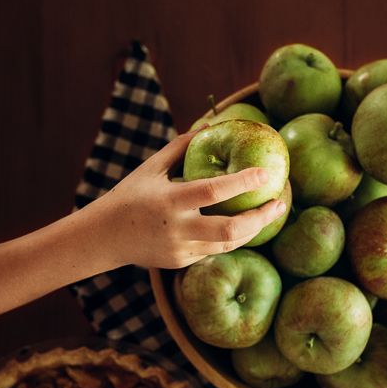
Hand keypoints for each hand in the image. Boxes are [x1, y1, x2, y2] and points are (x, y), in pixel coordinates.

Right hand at [70, 128, 286, 269]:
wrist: (106, 237)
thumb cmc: (130, 196)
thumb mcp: (151, 168)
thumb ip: (180, 147)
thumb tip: (211, 125)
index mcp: (170, 201)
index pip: (214, 191)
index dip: (243, 182)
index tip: (266, 173)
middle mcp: (178, 228)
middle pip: (231, 230)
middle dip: (261, 218)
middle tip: (280, 204)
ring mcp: (181, 250)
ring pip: (229, 245)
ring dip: (253, 231)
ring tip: (270, 215)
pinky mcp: (182, 263)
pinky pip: (214, 250)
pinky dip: (232, 238)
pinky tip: (246, 225)